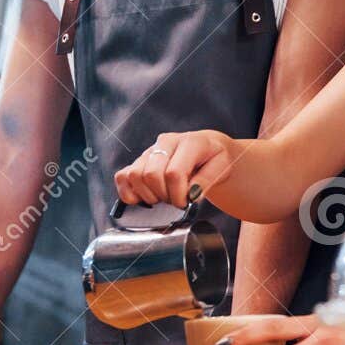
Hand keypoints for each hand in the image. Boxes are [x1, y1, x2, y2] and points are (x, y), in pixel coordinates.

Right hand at [115, 130, 239, 207]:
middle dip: (163, 196)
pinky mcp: (138, 160)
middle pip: (150, 174)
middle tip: (175, 200)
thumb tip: (190, 194)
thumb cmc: (215, 158)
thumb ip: (207, 180)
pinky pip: (122, 176)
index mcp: (190, 142)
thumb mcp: (222, 167)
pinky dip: (129, 192)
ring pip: (134, 176)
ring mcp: (149, 150)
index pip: (174, 173)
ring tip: (163, 197)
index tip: (186, 202)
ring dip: (148, 195)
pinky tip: (146, 197)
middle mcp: (166, 142)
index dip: (178, 195)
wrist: (209, 149)